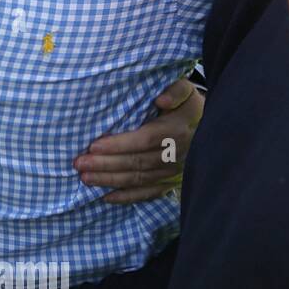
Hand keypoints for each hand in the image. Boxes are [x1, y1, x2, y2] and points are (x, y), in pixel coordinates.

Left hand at [74, 77, 201, 203]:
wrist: (209, 126)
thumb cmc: (185, 104)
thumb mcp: (184, 90)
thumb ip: (174, 91)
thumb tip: (161, 100)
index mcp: (177, 129)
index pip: (145, 139)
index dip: (119, 144)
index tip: (93, 146)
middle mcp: (177, 153)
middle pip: (138, 162)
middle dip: (106, 164)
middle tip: (79, 164)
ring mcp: (175, 171)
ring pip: (139, 179)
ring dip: (110, 180)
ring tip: (85, 178)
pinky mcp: (172, 183)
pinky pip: (148, 193)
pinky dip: (127, 197)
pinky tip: (105, 197)